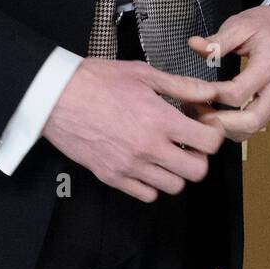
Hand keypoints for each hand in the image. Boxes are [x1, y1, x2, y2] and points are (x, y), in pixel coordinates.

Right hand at [41, 58, 225, 201]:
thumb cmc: (97, 80)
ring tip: (166, 151)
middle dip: (198, 155)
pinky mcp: (113, 177)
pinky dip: (152, 183)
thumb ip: (181, 86)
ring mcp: (130, 167)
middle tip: (188, 141)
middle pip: (197, 171)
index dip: (213, 133)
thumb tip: (209, 92)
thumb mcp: (143, 74)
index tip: (204, 125)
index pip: (209, 143)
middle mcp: (149, 148)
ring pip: (174, 186)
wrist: (57, 97)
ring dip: (176, 170)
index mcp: (160, 120)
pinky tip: (146, 162)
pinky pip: (147, 194)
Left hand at [183, 0, 269, 141]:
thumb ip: (218, 40)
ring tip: (199, 112)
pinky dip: (233, 127)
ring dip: (223, 128)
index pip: (237, 93)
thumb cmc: (268, 25)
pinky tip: (214, 114)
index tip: (188, 91)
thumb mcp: (242, 25)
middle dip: (218, 122)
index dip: (210, 95)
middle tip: (192, 112)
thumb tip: (194, 45)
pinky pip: (255, 126)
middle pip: (249, 121)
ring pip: (252, 129)